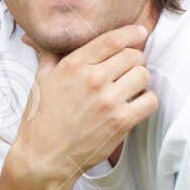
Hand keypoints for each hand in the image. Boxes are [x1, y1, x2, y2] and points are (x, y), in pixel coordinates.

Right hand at [12, 25, 157, 188]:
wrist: (44, 156)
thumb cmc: (41, 118)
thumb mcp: (40, 80)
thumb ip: (49, 54)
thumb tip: (39, 35)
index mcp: (73, 65)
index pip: (111, 39)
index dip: (131, 33)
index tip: (139, 32)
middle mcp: (92, 80)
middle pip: (133, 56)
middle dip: (133, 60)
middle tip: (126, 69)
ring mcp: (108, 101)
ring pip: (144, 75)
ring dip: (140, 80)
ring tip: (129, 87)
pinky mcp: (121, 121)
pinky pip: (150, 100)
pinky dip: (146, 100)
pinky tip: (133, 104)